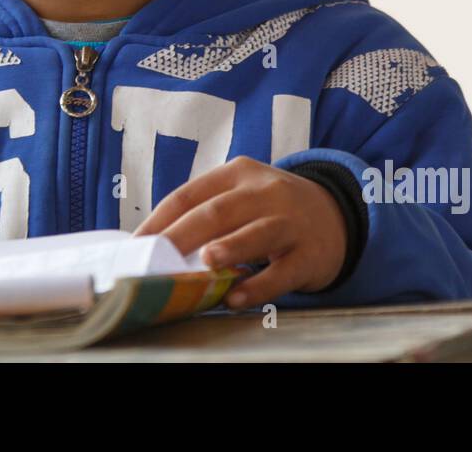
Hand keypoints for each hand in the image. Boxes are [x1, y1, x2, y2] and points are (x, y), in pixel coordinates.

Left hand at [132, 155, 346, 308]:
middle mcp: (264, 192)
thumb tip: (152, 246)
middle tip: (155, 258)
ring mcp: (290, 221)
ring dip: (230, 247)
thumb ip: (206, 213)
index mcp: (237, 173)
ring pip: (257, 233)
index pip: (190, 194)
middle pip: (218, 211)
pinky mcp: (310, 254)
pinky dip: (258, 285)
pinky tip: (236, 297)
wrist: (336, 216)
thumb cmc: (270, 210)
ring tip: (205, 262)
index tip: (135, 246)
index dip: (159, 219)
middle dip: (183, 235)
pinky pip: (282, 271)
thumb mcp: (242, 195)